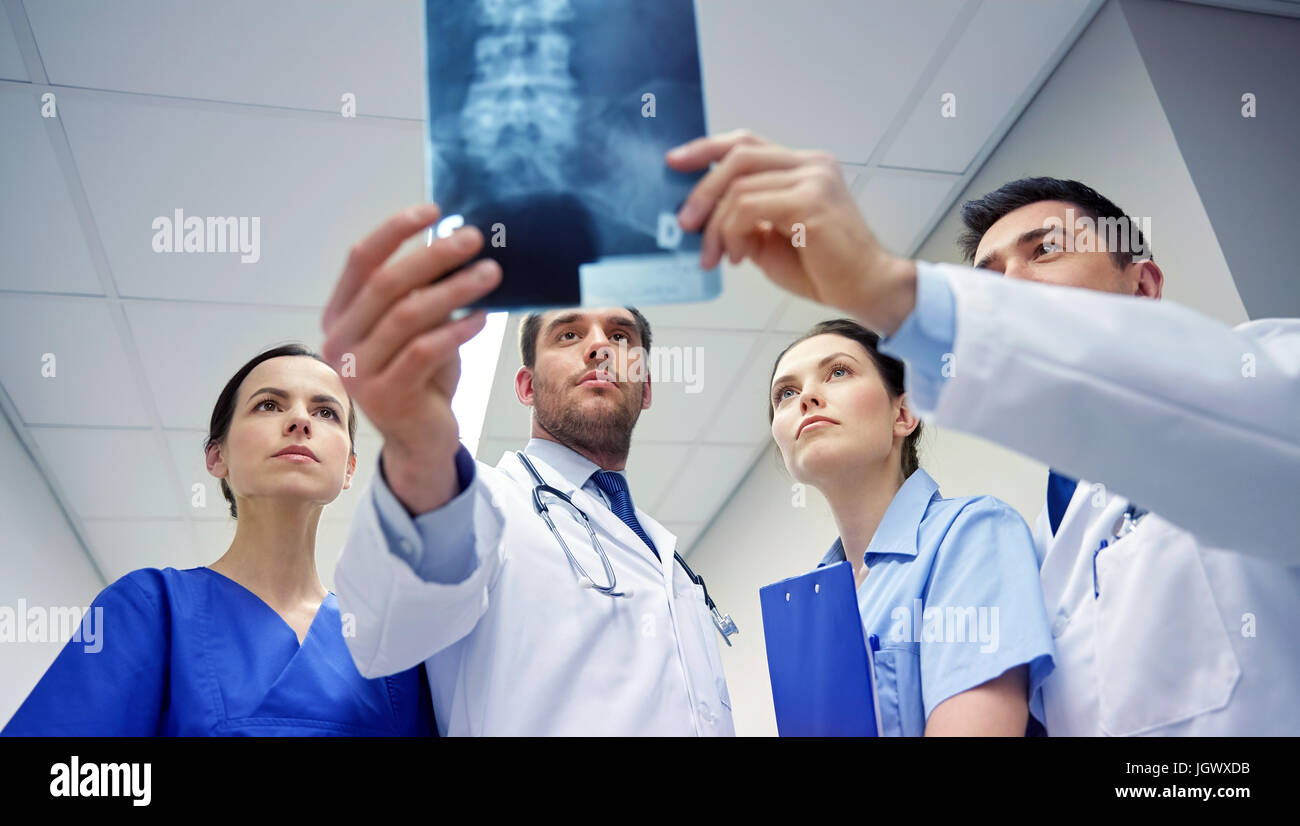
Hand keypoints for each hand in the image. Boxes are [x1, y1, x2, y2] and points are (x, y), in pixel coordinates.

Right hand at [321, 204, 500, 512]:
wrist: (421, 438)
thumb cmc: (422, 375)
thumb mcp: (420, 327)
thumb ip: (424, 291)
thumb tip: (456, 240)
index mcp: (340, 315)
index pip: (361, 260)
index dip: (396, 230)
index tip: (435, 210)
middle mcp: (339, 340)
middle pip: (386, 283)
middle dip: (433, 255)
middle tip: (474, 239)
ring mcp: (357, 370)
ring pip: (407, 315)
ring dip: (453, 288)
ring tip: (491, 273)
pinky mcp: (385, 395)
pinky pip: (424, 350)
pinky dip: (456, 329)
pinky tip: (482, 316)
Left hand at [667, 130, 916, 334]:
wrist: (866, 288)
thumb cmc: (824, 268)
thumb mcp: (771, 238)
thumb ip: (743, 218)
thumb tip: (701, 216)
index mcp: (803, 167)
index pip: (747, 144)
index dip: (707, 149)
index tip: (673, 162)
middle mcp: (811, 164)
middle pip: (738, 157)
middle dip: (703, 191)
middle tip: (685, 225)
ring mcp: (813, 179)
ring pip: (739, 188)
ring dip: (717, 227)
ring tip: (716, 257)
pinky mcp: (811, 201)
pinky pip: (749, 208)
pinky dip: (732, 234)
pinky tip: (738, 257)